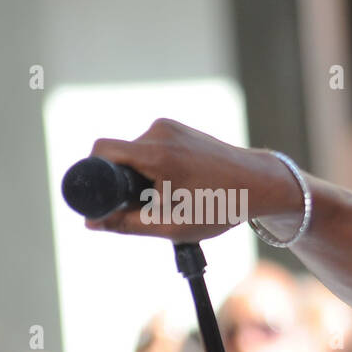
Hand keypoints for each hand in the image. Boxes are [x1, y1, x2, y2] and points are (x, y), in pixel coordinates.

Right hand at [82, 119, 302, 241]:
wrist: (260, 184)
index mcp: (156, 152)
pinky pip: (152, 147)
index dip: (94, 173)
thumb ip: (127, 224)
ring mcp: (171, 126)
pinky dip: (155, 166)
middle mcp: (160, 132)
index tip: (103, 195)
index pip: (101, 151)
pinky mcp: (179, 128)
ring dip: (141, 174)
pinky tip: (179, 183)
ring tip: (171, 195)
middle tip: (148, 203)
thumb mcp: (172, 224)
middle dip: (124, 180)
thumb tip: (90, 223)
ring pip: (136, 152)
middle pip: (119, 154)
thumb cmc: (220, 206)